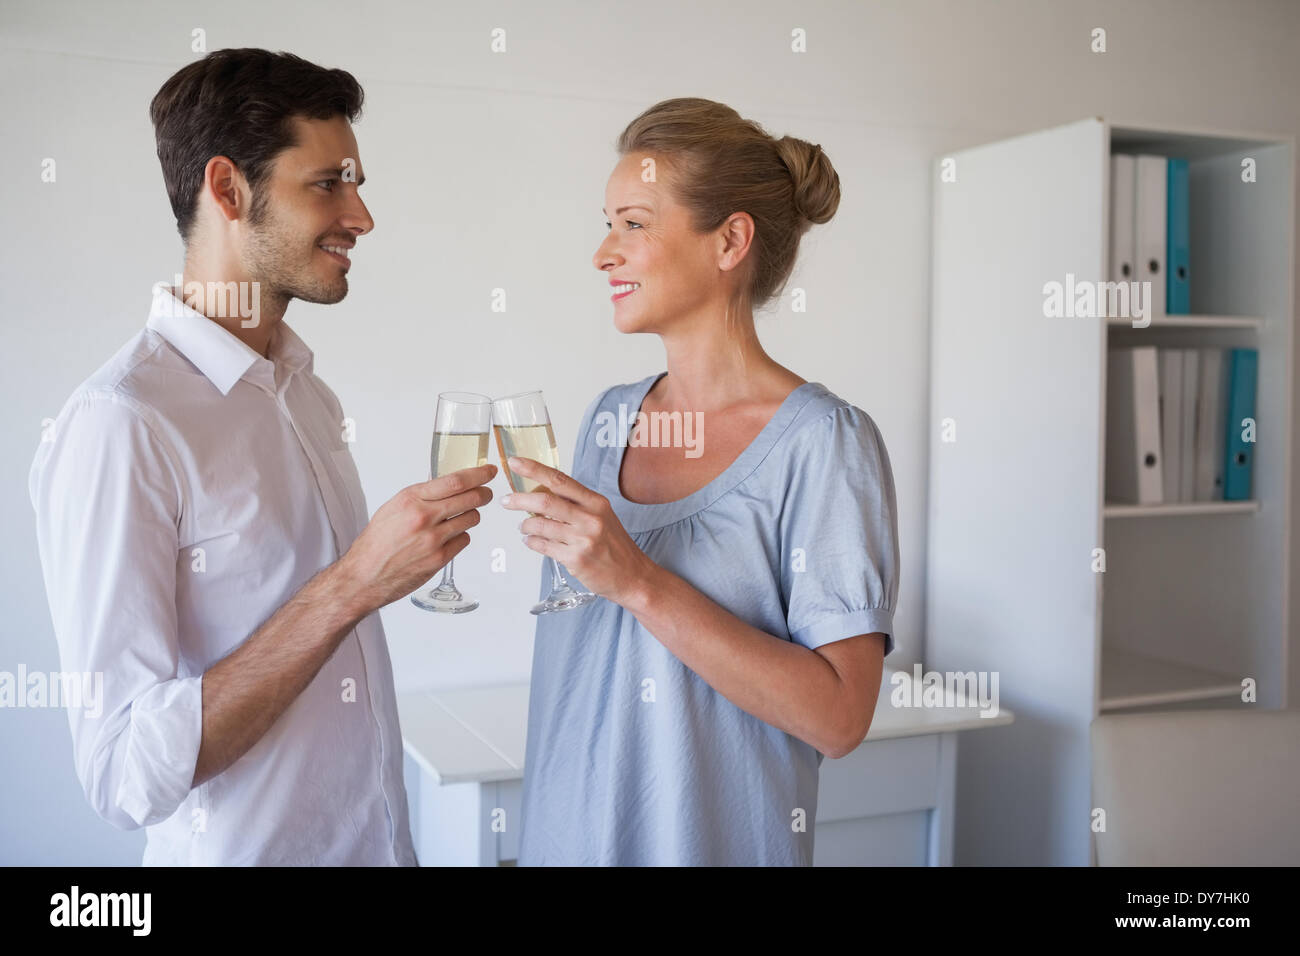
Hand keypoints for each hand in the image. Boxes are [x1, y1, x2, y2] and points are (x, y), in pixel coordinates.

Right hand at [336, 463, 496, 614]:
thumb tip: (448, 487)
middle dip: (483, 494)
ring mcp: (433, 539)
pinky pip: (464, 540)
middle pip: (470, 498)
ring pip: (471, 519)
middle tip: (486, 493)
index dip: (478, 474)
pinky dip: (461, 536)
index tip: (489, 471)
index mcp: (410, 499)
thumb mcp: (393, 508)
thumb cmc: (376, 542)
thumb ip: (421, 497)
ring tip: (462, 517)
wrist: (364, 575)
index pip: (455, 481)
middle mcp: (423, 517)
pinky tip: (450, 538)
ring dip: (472, 515)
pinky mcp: (439, 558)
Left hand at [500, 456, 653, 605]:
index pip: (559, 480)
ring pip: (540, 525)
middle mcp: (590, 518)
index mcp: (596, 502)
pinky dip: (531, 542)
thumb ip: (576, 504)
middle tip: (507, 501)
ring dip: (526, 525)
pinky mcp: (576, 560)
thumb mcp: (602, 516)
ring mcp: (583, 540)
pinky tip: (531, 540)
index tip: (515, 463)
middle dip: (519, 499)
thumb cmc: (614, 545)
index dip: (534, 469)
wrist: (632, 576)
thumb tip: (541, 494)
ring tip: (524, 526)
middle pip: (545, 501)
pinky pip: (543, 546)